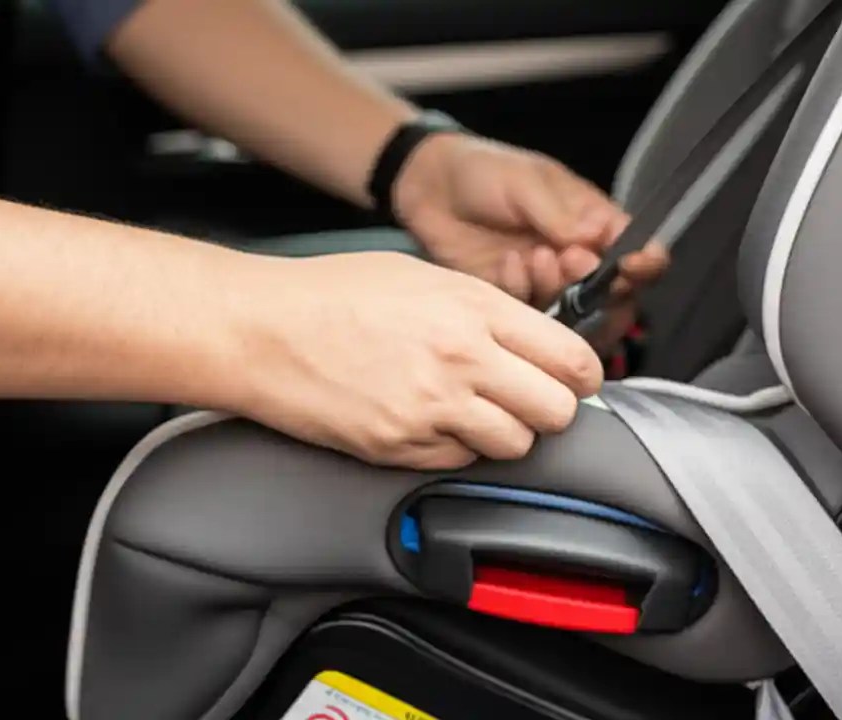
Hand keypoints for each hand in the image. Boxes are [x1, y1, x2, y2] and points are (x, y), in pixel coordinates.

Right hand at [231, 252, 602, 469]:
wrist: (260, 330)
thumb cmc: (330, 294)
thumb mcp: (420, 276)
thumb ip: (484, 309)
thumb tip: (533, 343)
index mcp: (473, 309)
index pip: (571, 358)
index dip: (581, 374)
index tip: (574, 379)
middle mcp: (461, 360)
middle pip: (557, 411)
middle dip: (550, 408)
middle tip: (528, 399)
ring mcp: (431, 409)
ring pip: (515, 445)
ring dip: (504, 433)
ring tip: (472, 411)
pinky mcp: (400, 447)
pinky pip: (460, 461)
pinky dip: (455, 448)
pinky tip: (428, 420)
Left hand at [392, 133, 669, 354]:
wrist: (426, 187)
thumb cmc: (483, 171)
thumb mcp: (526, 182)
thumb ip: (561, 215)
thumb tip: (597, 239)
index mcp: (595, 223)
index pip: (639, 252)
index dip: (643, 266)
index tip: (629, 266)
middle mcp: (578, 258)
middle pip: (615, 298)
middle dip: (599, 290)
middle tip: (570, 262)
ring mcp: (546, 284)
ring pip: (574, 315)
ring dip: (558, 291)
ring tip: (535, 257)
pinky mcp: (513, 302)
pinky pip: (530, 316)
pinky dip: (522, 293)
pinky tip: (507, 263)